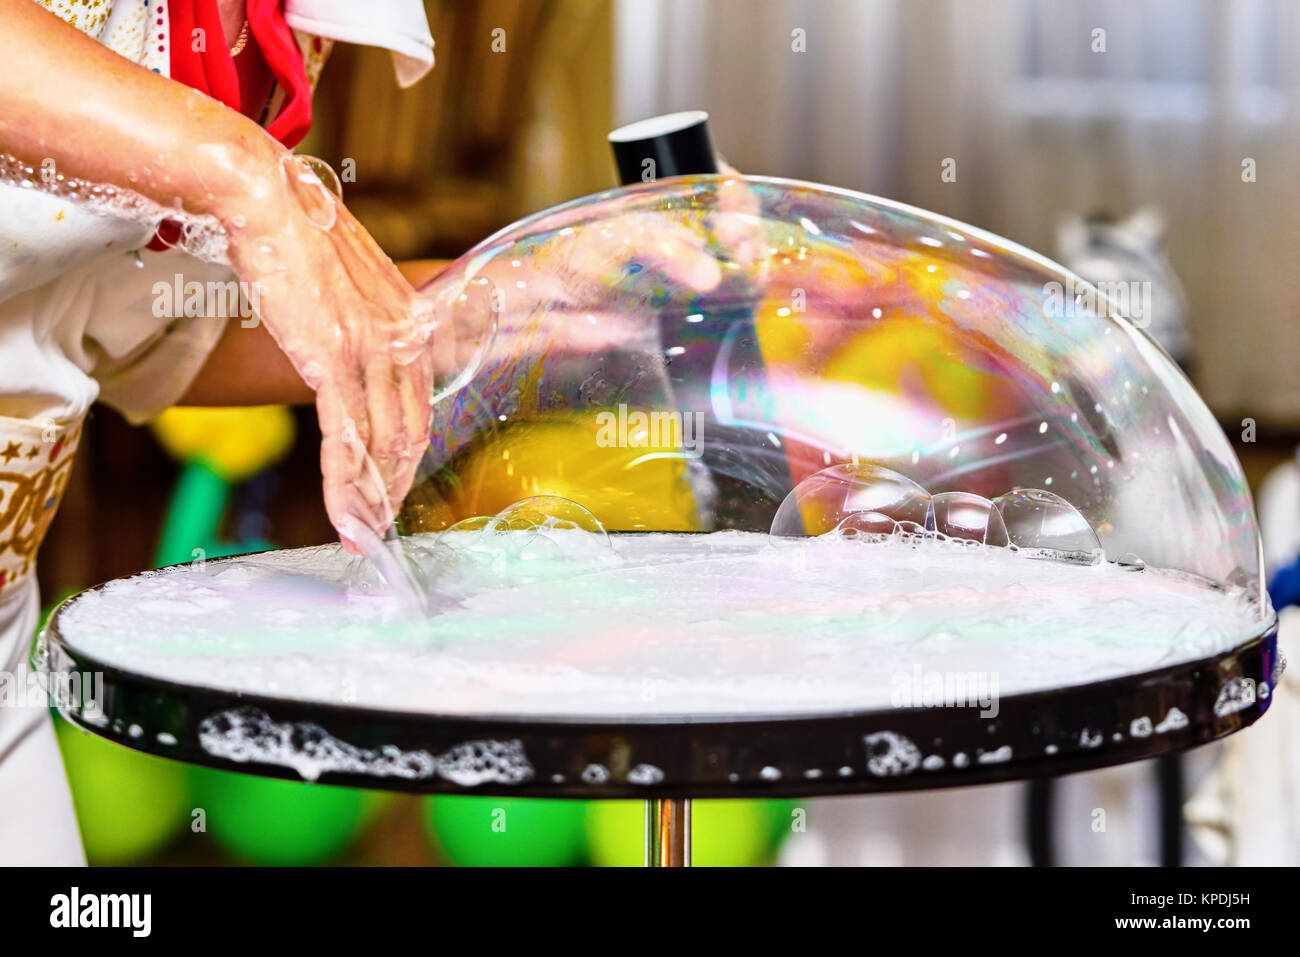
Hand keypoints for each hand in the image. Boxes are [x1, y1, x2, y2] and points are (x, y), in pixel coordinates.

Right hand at [222, 157, 437, 550]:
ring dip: (369, 499)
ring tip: (360, 537)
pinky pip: (346, 436)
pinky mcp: (334, 357)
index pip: (418, 405)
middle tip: (378, 527)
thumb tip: (350, 356)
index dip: (405, 454)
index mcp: (410, 322)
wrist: (263, 195)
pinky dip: (344, 483)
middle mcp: (403, 338)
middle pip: (409, 432)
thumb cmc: (295, 235)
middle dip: (393, 488)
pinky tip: (342, 513)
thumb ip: (364, 324)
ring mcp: (371, 349)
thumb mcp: (346, 285)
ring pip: (381, 443)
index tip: (390, 486)